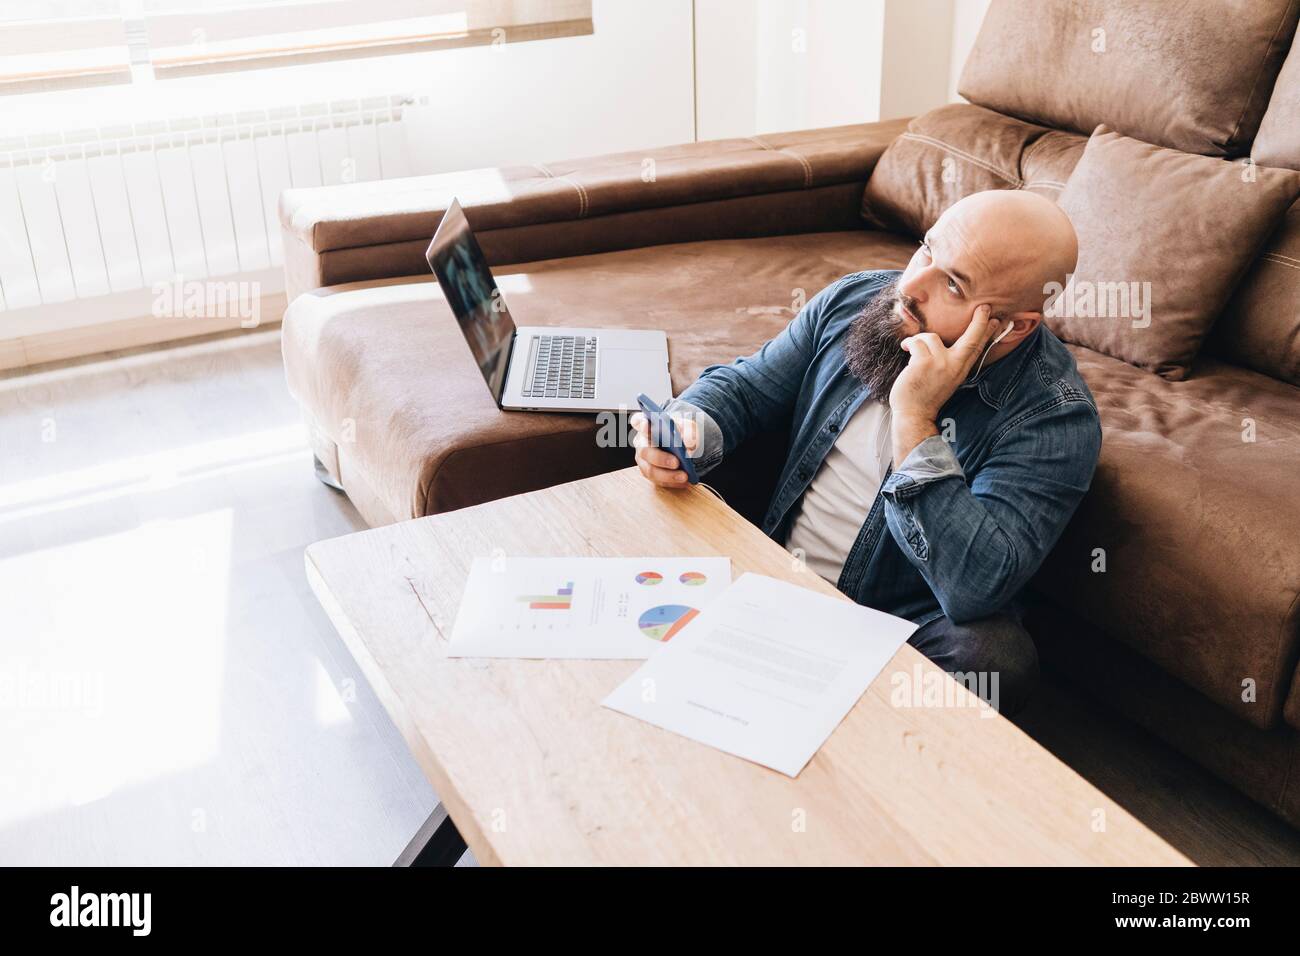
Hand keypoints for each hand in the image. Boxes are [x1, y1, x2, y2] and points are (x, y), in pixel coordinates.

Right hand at [631, 411, 698, 487]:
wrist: (686, 444)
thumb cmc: (683, 431)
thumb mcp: (689, 426)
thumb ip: (688, 430)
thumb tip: (688, 442)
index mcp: (646, 424)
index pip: (638, 421)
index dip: (640, 423)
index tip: (646, 424)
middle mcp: (641, 442)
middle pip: (644, 450)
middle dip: (660, 458)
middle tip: (676, 462)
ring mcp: (643, 459)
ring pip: (650, 470)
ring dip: (667, 475)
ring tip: (684, 476)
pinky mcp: (650, 473)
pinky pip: (658, 481)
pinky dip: (673, 482)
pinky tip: (685, 481)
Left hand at [889, 305, 1001, 461]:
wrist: (913, 414)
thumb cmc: (925, 395)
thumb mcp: (946, 378)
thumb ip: (951, 362)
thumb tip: (950, 343)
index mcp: (960, 369)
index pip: (977, 348)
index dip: (986, 332)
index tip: (995, 320)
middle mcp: (954, 366)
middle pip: (971, 339)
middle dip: (979, 322)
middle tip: (985, 308)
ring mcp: (940, 363)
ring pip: (931, 336)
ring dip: (919, 340)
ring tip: (912, 350)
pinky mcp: (924, 363)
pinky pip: (916, 342)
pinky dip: (908, 344)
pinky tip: (905, 349)